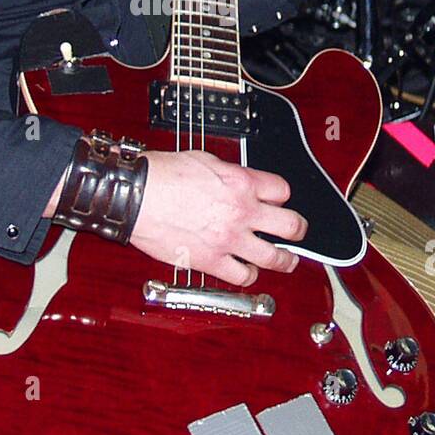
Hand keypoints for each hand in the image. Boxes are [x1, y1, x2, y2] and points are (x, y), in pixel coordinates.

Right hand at [129, 148, 307, 286]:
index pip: (282, 191)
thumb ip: (228, 173)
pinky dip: (249, 275)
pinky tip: (249, 271)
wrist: (137, 196)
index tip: (279, 200)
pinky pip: (242, 276)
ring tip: (288, 261)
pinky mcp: (212, 261)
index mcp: (241, 183)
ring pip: (274, 257)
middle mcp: (242, 212)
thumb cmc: (161, 175)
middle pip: (290, 225)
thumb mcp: (204, 159)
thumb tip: (236, 180)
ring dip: (285, 260)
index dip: (282, 195)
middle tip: (297, 232)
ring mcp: (229, 239)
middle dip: (297, 229)